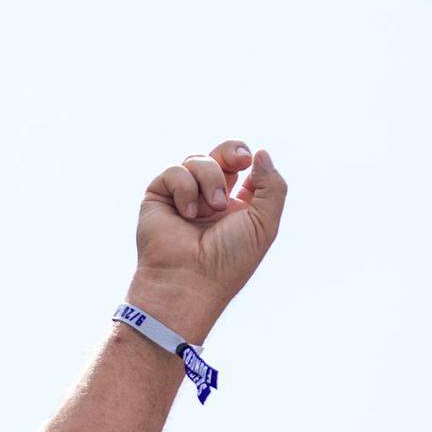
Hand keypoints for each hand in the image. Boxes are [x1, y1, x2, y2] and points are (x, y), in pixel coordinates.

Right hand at [129, 140, 287, 339]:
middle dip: (231, 152)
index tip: (250, 162)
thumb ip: (272, 187)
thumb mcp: (264, 224)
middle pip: (220, 155)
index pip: (242, 169)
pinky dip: (185, 187)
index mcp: (236, 208)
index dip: (246, 158)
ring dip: (210, 178)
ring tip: (212, 207)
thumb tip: (262, 153)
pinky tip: (187, 213)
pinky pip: (174, 171)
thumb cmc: (229, 260)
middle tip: (239, 160)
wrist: (190, 279)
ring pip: (198, 160)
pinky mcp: (159, 196)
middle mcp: (210, 201)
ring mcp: (184, 198)